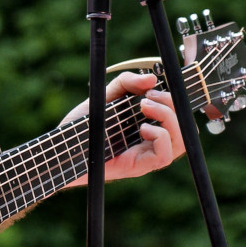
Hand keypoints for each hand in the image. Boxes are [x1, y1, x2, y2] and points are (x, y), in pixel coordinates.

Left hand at [62, 72, 184, 183]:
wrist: (60, 147)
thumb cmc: (81, 125)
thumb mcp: (103, 97)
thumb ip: (125, 83)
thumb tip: (151, 78)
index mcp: (148, 126)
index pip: (179, 117)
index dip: (176, 101)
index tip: (154, 88)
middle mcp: (150, 143)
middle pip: (185, 129)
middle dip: (172, 106)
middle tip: (148, 97)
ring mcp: (145, 157)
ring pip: (180, 143)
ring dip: (169, 120)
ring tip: (144, 108)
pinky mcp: (136, 167)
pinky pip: (163, 157)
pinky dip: (160, 137)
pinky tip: (142, 128)